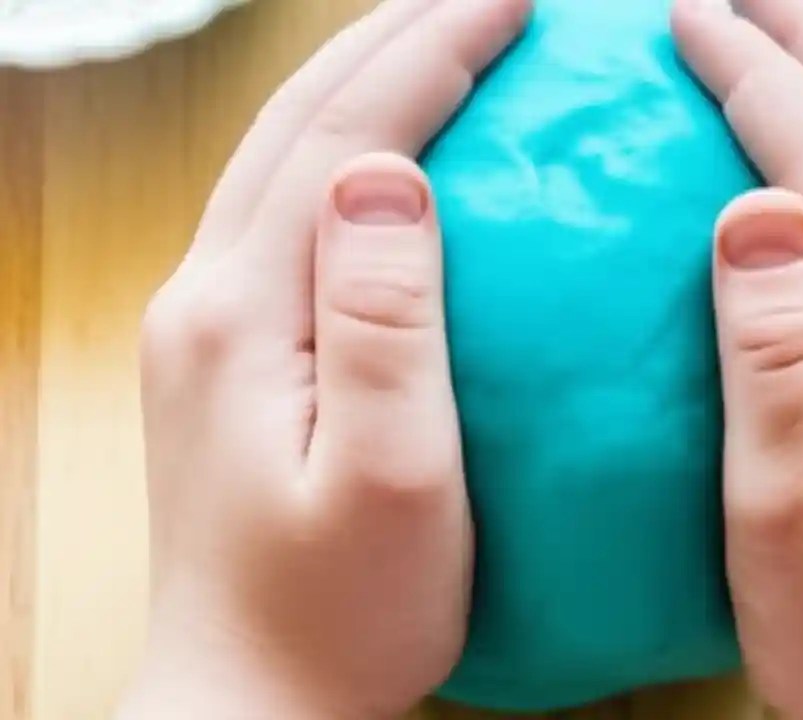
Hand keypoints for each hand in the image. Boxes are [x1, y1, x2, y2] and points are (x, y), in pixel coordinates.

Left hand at [117, 1, 528, 717]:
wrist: (251, 698)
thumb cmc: (345, 614)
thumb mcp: (393, 479)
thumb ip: (386, 321)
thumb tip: (384, 171)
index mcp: (244, 313)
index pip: (344, 134)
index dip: (431, 49)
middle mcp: (205, 296)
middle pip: (298, 120)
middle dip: (393, 34)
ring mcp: (207, 322)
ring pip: (284, 155)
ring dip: (363, 78)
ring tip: (445, 37)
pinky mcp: (227, 354)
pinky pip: (287, 212)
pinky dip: (347, 150)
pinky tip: (400, 154)